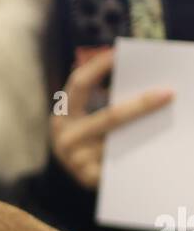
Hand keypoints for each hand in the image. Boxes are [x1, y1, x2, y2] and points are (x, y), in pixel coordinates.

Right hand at [50, 47, 173, 189]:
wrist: (72, 177)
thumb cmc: (85, 139)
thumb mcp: (84, 118)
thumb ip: (99, 100)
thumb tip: (139, 80)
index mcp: (63, 115)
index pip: (78, 83)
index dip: (97, 66)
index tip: (119, 53)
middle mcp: (65, 136)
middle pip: (109, 116)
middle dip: (141, 104)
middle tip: (167, 94)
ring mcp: (76, 160)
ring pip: (119, 142)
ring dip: (146, 131)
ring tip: (169, 120)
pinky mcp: (89, 178)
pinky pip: (120, 164)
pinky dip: (138, 154)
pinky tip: (156, 147)